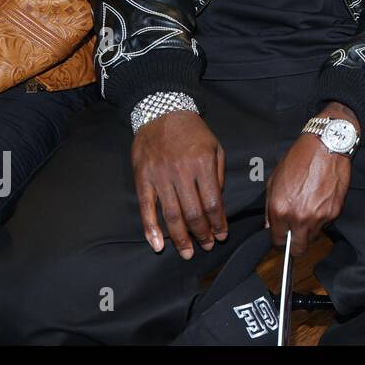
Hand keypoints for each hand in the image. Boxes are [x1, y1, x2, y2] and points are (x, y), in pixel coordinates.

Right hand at [131, 110, 226, 257]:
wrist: (162, 112)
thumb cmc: (193, 132)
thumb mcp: (215, 148)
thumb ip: (217, 176)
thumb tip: (218, 204)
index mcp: (203, 165)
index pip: (213, 202)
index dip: (218, 223)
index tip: (221, 236)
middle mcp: (181, 172)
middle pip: (193, 213)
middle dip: (202, 234)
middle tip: (206, 247)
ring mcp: (160, 177)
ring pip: (171, 215)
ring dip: (180, 238)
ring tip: (187, 252)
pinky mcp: (143, 179)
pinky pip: (146, 208)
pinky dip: (151, 229)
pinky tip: (158, 245)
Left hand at [265, 104, 354, 256]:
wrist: (325, 146)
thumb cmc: (299, 159)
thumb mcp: (274, 180)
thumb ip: (269, 207)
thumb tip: (270, 224)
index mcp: (280, 210)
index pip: (278, 241)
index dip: (279, 240)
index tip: (283, 236)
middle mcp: (299, 217)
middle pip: (298, 248)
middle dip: (295, 244)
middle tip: (296, 234)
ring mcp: (318, 217)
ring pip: (313, 238)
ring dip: (310, 231)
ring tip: (309, 211)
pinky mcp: (334, 212)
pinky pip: (327, 225)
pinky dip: (323, 219)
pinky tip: (320, 201)